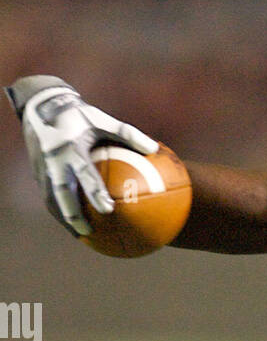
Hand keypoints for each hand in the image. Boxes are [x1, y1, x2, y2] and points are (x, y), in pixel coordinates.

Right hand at [5, 75, 158, 236]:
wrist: (41, 105)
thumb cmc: (79, 115)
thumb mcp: (102, 120)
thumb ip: (127, 134)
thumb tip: (155, 149)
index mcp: (71, 147)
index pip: (84, 173)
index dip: (94, 192)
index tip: (107, 208)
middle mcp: (54, 159)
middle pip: (62, 192)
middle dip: (73, 213)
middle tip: (88, 231)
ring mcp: (43, 167)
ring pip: (51, 198)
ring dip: (64, 217)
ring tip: (79, 235)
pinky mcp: (37, 171)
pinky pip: (48, 195)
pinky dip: (59, 211)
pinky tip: (71, 224)